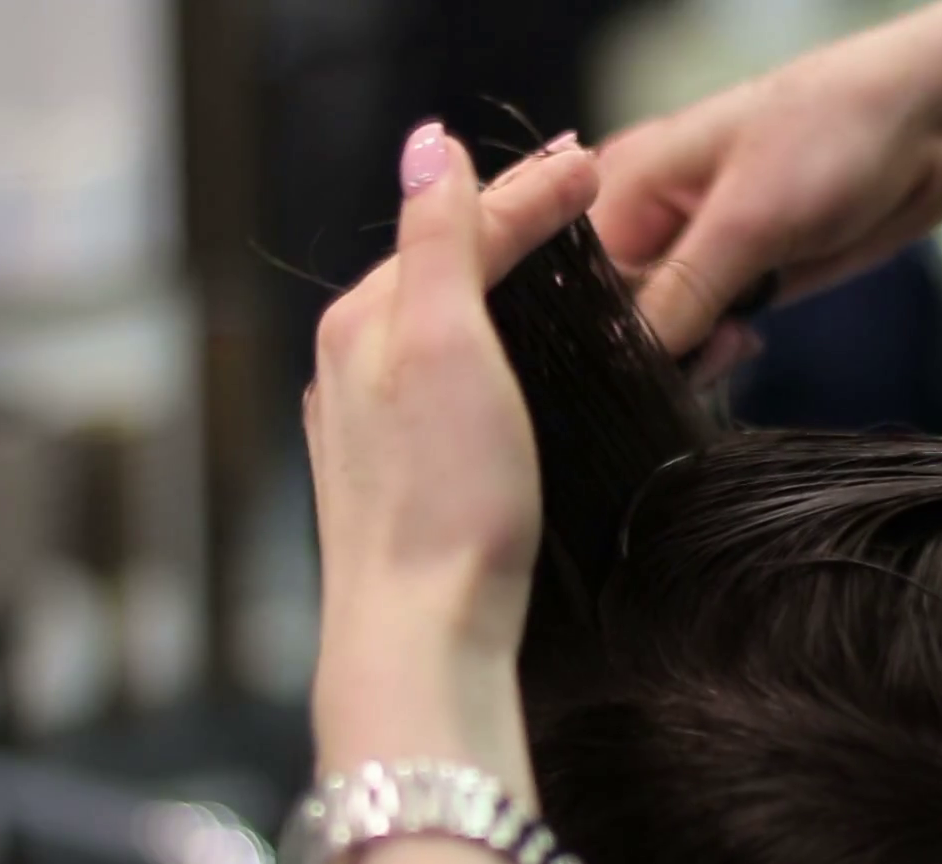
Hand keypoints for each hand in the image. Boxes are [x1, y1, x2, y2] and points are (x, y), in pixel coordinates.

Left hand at [305, 125, 597, 783]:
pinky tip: (509, 359)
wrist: (421, 639)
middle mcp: (351, 367)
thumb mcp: (445, 345)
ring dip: (498, 280)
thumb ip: (439, 239)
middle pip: (442, 265)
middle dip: (509, 222)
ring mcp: (367, 425)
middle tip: (579, 188)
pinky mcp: (394, 474)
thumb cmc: (445, 502)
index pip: (454, 224)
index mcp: (363, 323)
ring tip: (553, 256)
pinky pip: (440, 375)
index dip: (527, 190)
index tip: (590, 164)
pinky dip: (486, 343)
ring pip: (439, 321)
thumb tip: (427, 146)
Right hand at [591, 2, 941, 363]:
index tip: (629, 369)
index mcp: (624, 184)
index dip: (595, 331)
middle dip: (648, 348)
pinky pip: (706, 334)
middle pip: (614, 313)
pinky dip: (719, 350)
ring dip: (689, 354)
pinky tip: (744, 345)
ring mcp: (696, 253)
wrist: (934, 122)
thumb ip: (682, 292)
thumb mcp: (747, 217)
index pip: (577, 281)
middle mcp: (649, 219)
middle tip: (697, 356)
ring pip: (661, 333)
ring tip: (733, 343)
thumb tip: (628, 360)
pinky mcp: (742, 278)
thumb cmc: (832, 133)